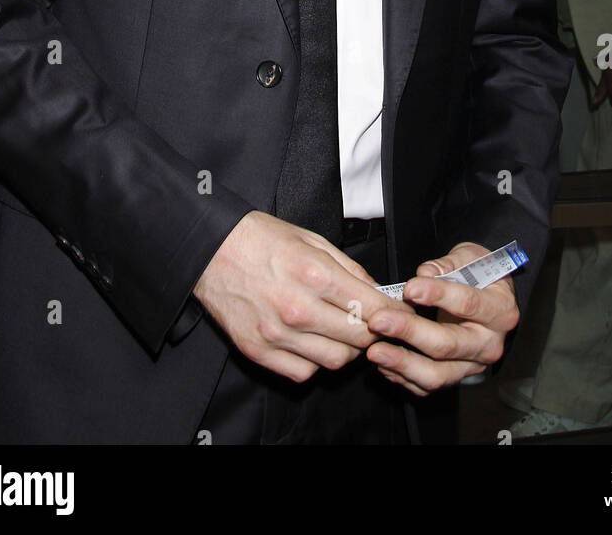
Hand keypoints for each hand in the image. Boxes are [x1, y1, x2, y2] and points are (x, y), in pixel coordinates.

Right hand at [192, 210, 414, 382]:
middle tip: (372, 323)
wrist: (211, 250)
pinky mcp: (258, 351)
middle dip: (374, 333)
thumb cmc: (261, 239)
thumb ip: (349, 268)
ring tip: (341, 332)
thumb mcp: (312, 239)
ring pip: (335, 361)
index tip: (400, 314)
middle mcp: (297, 308)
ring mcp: (277, 334)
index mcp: (314, 273)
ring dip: (347, 350)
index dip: (394, 313)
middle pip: (358, 339)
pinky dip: (315, 363)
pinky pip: (303, 373)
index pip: (371, 307)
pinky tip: (313, 343)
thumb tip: (377, 292)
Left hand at [365, 241, 519, 396]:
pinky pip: (426, 385)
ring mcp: (472, 365)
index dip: (437, 295)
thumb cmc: (480, 275)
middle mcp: (489, 344)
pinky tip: (383, 362)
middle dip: (409, 332)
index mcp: (499, 311)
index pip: (467, 304)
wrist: (490, 300)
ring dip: (402, 363)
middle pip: (447, 344)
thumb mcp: (471, 257)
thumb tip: (425, 272)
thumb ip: (449, 264)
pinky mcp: (455, 378)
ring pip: (437, 374)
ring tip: (375, 350)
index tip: (409, 288)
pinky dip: (402, 376)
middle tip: (379, 321)